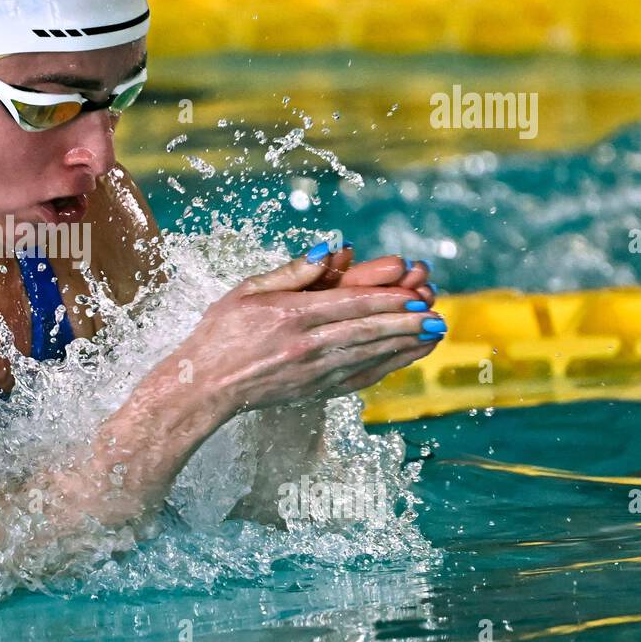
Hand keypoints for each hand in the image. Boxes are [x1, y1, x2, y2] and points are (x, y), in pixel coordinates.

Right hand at [179, 243, 442, 421]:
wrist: (202, 385)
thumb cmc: (220, 333)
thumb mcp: (246, 291)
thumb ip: (291, 272)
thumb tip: (329, 251)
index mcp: (289, 315)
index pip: (349, 305)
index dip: (387, 299)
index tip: (416, 293)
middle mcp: (304, 346)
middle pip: (366, 331)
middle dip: (406, 322)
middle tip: (438, 314)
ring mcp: (311, 372)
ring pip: (369, 355)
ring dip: (405, 344)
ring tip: (435, 333)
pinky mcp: (313, 391)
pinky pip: (359, 377)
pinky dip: (387, 367)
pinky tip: (406, 357)